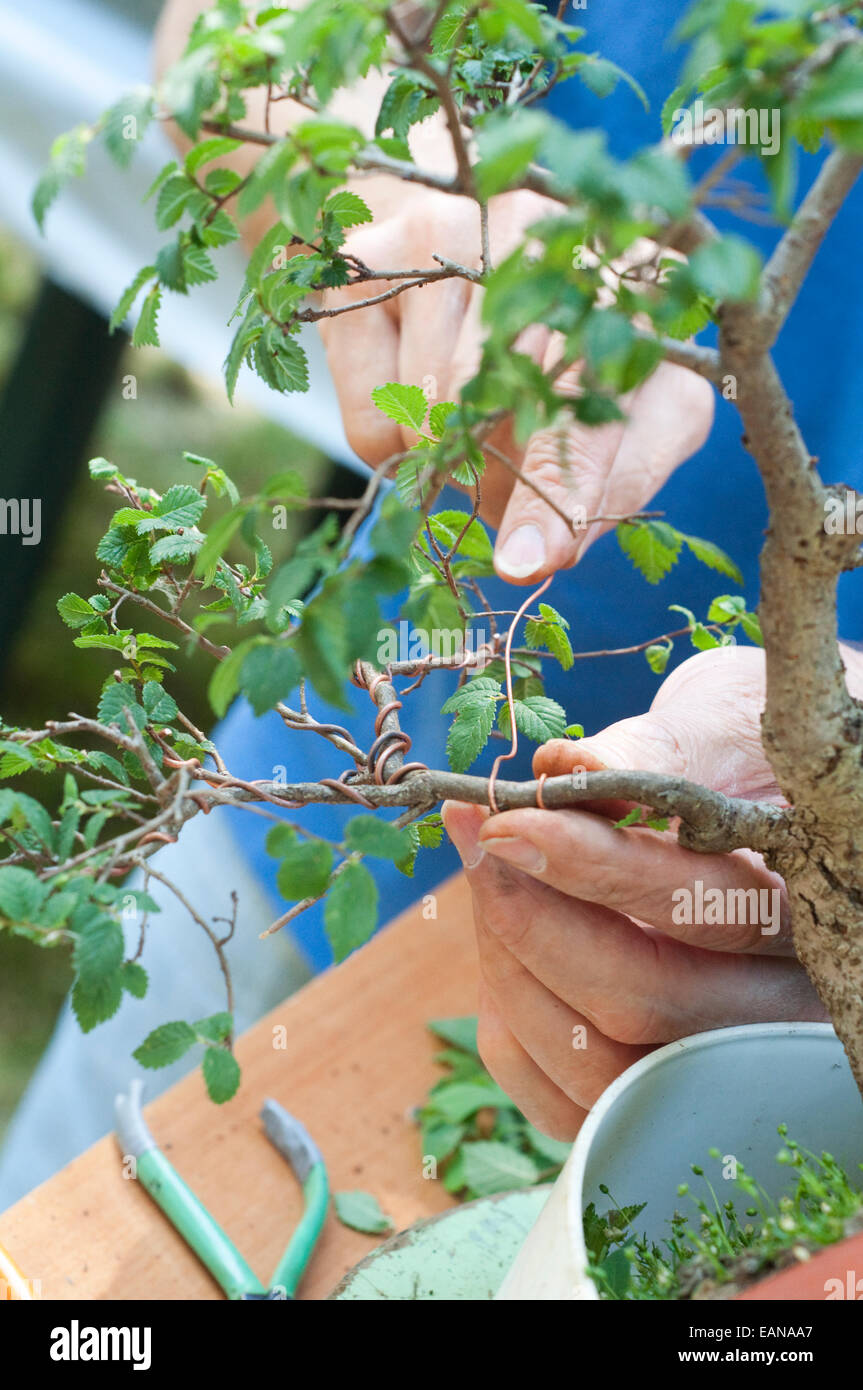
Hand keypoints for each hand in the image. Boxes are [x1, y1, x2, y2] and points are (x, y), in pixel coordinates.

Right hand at [319, 188, 714, 582]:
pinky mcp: (365, 266)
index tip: (527, 561)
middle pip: (497, 415)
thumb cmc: (572, 345)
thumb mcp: (634, 402)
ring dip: (451, 469)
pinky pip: (373, 417)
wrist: (465, 240)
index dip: (556, 489)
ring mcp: (441, 237)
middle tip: (509, 495)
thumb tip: (551, 555)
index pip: (585, 398)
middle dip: (503, 487)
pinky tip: (417, 404)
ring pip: (431, 423)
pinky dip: (395, 451)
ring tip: (470, 434)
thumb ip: (620, 475)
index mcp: (625, 274)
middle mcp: (536, 231)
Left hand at [442, 647, 825, 1138]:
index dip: (602, 869)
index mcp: (813, 914)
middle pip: (645, 1001)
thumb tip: (570, 767)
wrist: (753, 798)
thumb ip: (655, 752)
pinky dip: (509, 1021)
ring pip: (596, 1063)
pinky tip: (503, 939)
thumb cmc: (741, 755)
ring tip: (484, 867)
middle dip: (531, 918)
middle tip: (476, 833)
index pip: (712, 909)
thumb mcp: (723, 728)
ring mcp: (716, 1070)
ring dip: (509, 962)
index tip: (512, 821)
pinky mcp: (652, 1103)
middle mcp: (782, 1013)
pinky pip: (562, 1099)